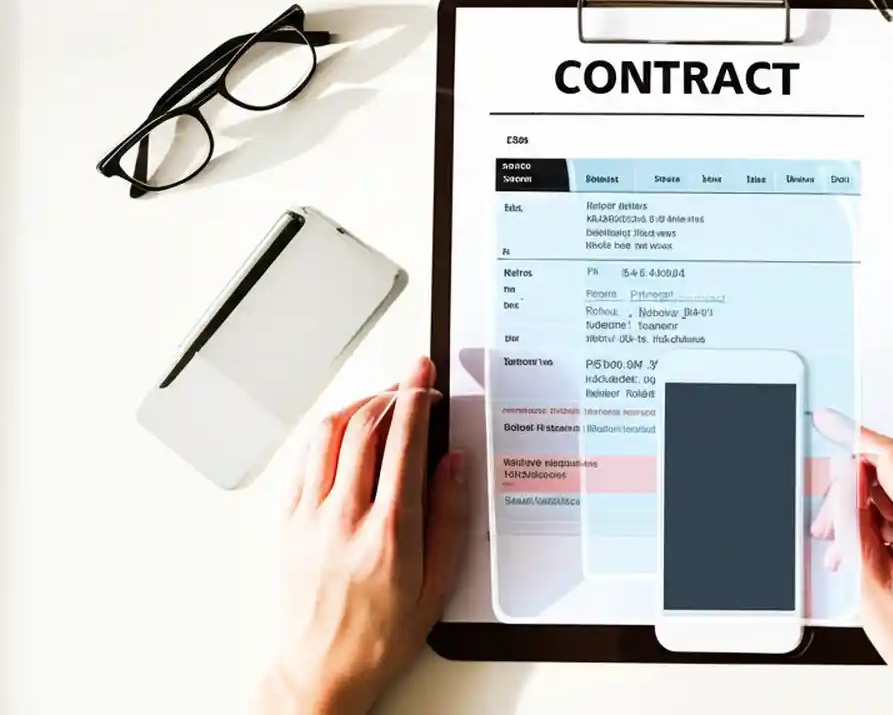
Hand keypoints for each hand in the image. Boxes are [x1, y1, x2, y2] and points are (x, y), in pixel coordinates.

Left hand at [252, 357, 467, 714]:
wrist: (320, 671)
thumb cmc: (380, 637)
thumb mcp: (436, 586)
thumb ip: (449, 518)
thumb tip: (452, 463)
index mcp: (389, 534)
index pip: (403, 444)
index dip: (416, 398)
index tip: (426, 375)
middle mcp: (344, 518)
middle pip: (364, 427)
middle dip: (391, 392)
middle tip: (411, 381)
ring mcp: (308, 518)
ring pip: (328, 433)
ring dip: (357, 405)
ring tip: (380, 401)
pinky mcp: (286, 522)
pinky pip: (303, 458)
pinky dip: (326, 432)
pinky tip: (344, 432)